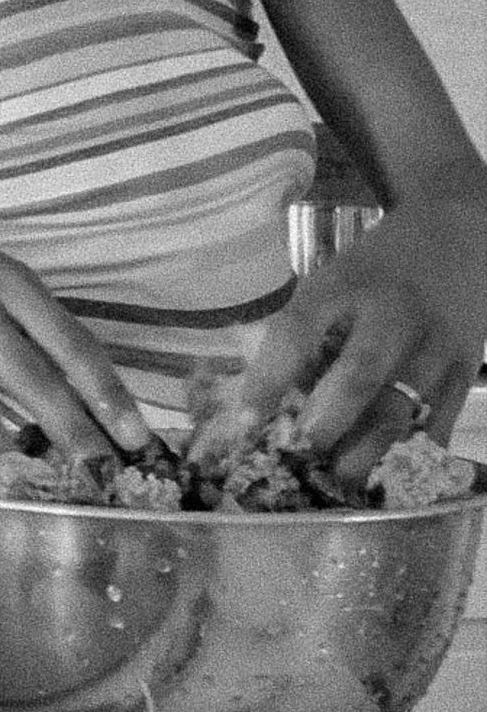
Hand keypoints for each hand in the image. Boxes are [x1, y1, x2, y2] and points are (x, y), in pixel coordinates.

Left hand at [236, 195, 486, 486]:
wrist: (461, 233)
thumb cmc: (379, 266)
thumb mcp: (334, 276)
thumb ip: (307, 328)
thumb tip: (273, 399)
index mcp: (344, 283)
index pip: (298, 329)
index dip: (269, 377)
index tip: (248, 420)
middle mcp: (391, 313)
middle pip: (358, 375)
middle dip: (327, 422)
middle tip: (302, 453)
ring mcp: (434, 344)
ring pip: (402, 408)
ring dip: (367, 449)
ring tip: (340, 478)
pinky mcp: (467, 367)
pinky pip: (440, 419)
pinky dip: (411, 450)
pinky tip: (389, 472)